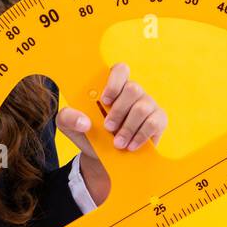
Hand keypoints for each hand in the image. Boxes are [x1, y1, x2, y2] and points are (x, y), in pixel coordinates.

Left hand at [55, 62, 168, 202]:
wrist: (101, 156)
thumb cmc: (87, 133)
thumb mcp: (68, 125)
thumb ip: (68, 118)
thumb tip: (83, 122)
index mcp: (112, 85)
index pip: (120, 69)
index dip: (114, 82)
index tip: (104, 100)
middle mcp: (132, 91)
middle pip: (133, 88)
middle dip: (119, 111)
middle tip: (108, 127)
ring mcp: (147, 104)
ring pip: (143, 108)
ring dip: (128, 127)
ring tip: (117, 142)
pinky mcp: (158, 120)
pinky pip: (154, 123)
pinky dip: (140, 136)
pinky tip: (130, 145)